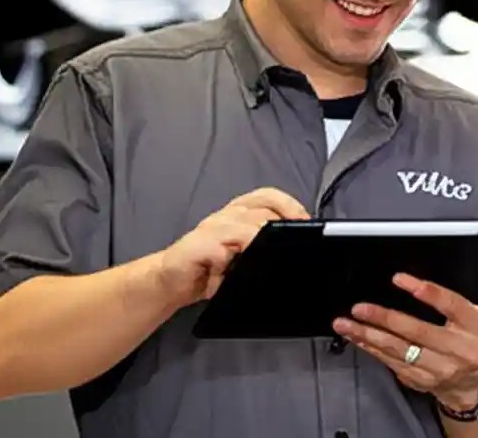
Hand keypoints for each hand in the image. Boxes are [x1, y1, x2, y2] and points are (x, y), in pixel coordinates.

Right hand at [156, 188, 308, 307]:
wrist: (169, 281)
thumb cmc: (208, 268)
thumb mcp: (241, 257)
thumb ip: (262, 249)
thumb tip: (296, 254)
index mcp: (239, 213)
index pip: (268, 196)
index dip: (290, 206)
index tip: (308, 224)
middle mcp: (227, 215)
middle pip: (263, 209)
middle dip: (283, 228)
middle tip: (295, 247)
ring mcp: (212, 228)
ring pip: (249, 226)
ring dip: (261, 243)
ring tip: (270, 262)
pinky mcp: (200, 245)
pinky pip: (226, 248)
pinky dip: (236, 261)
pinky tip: (235, 275)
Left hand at [333, 273, 477, 411]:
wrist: (472, 384)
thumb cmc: (470, 341)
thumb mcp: (477, 316)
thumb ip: (452, 301)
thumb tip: (416, 284)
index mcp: (476, 327)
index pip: (451, 305)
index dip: (427, 292)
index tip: (399, 279)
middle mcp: (459, 350)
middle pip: (418, 331)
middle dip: (385, 318)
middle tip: (360, 308)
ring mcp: (438, 369)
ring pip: (398, 350)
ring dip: (368, 335)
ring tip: (346, 324)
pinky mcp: (420, 379)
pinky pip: (390, 362)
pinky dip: (370, 348)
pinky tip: (356, 337)